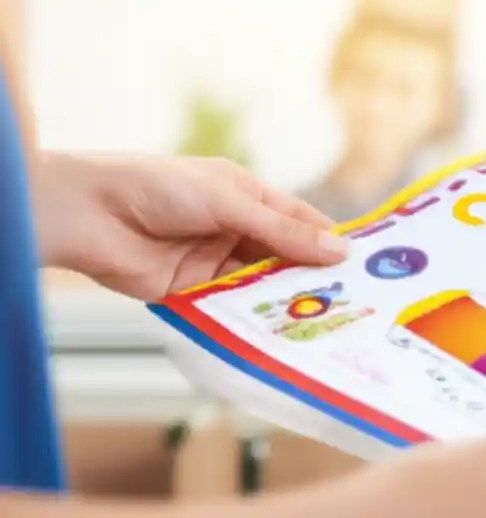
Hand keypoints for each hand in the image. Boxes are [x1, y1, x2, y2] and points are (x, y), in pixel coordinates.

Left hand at [32, 151, 347, 299]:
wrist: (88, 214)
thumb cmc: (157, 187)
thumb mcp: (229, 202)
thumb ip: (282, 231)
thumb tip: (338, 250)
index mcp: (247, 197)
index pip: (300, 222)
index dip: (330, 241)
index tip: (365, 266)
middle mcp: (235, 229)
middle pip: (284, 257)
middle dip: (312, 276)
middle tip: (352, 301)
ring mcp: (214, 263)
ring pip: (262, 286)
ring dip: (285, 300)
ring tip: (323, 320)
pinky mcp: (192, 293)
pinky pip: (232, 308)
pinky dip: (253, 318)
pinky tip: (279, 330)